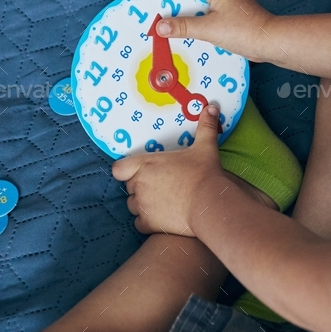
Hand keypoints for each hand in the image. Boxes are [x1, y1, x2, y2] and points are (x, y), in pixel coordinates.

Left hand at [112, 104, 225, 235]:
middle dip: (139, 186)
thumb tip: (212, 107)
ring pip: (133, 206)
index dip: (126, 170)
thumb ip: (205, 127)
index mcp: (145, 164)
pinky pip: (140, 223)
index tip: (139, 171)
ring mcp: (142, 205)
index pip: (118, 168)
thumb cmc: (204, 174)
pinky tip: (162, 217)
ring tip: (161, 201)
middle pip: (128, 186)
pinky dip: (148, 222)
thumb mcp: (205, 147)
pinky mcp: (149, 224)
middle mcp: (139, 185)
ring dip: (142, 204)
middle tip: (159, 185)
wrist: (210, 203)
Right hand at [155, 0, 273, 62]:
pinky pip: (219, 22)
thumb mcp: (208, 29)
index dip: (179, 9)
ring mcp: (235, 5)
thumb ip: (183, 27)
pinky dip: (212, 31)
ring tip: (191, 40)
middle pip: (199, 5)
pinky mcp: (240, 17)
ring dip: (201, 28)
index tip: (168, 22)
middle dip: (189, 20)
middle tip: (177, 34)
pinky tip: (207, 43)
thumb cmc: (242, 31)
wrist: (270, 43)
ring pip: (209, 15)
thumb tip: (160, 26)